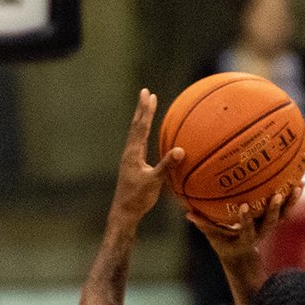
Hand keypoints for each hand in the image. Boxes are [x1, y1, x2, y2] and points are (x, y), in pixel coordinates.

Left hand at [109, 89, 182, 227]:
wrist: (124, 212)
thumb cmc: (138, 198)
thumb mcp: (154, 182)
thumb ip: (166, 166)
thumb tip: (180, 150)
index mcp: (133, 154)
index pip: (141, 127)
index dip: (146, 110)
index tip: (149, 95)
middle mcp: (129, 153)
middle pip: (136, 125)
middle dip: (141, 108)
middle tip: (145, 92)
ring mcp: (130, 159)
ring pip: (135, 133)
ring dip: (141, 118)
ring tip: (145, 107)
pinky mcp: (132, 165)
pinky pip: (138, 143)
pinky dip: (142, 132)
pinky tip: (145, 133)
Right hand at [185, 182, 303, 263]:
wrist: (241, 255)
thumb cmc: (224, 243)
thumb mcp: (213, 237)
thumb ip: (203, 225)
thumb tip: (187, 212)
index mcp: (245, 239)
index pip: (246, 230)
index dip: (246, 219)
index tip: (244, 206)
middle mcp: (260, 233)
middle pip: (270, 223)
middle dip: (273, 210)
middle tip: (277, 196)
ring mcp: (270, 227)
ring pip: (283, 216)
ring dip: (291, 202)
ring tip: (298, 185)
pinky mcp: (276, 221)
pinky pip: (287, 209)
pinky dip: (293, 196)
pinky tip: (299, 180)